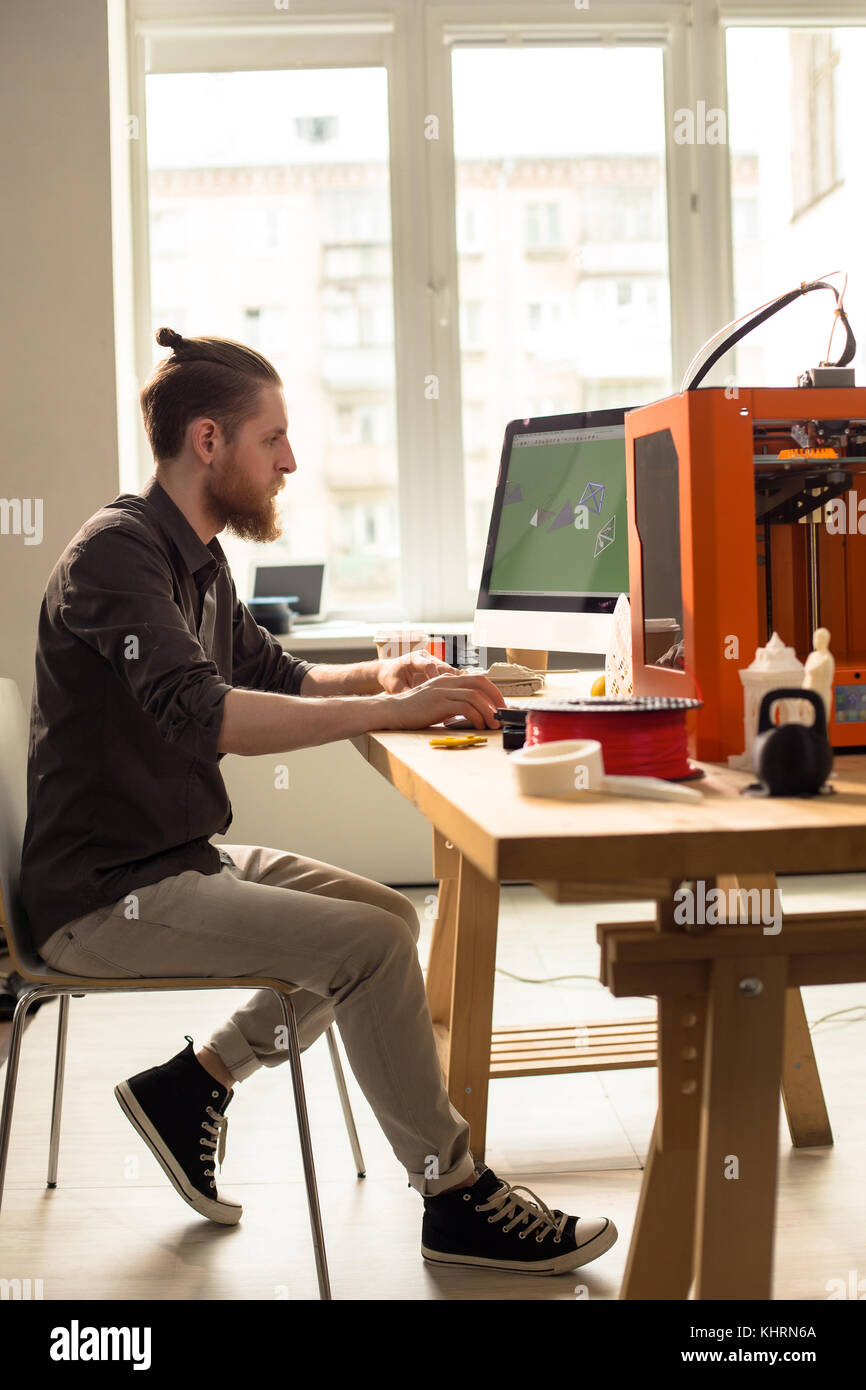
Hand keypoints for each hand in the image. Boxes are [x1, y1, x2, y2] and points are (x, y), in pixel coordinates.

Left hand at [378, 652, 458, 692]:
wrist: (390, 671)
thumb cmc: (391, 678)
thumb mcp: (394, 686)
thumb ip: (404, 693)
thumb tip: (416, 705)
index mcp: (414, 658)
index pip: (429, 665)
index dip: (434, 678)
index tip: (437, 692)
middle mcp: (426, 656)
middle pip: (442, 666)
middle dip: (449, 681)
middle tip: (454, 695)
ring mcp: (433, 660)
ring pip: (449, 670)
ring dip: (454, 683)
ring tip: (459, 696)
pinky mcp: (439, 666)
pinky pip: (449, 674)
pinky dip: (454, 683)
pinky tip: (459, 694)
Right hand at [380, 671, 506, 730]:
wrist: (392, 711)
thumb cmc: (413, 710)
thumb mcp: (436, 702)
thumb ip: (452, 702)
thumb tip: (472, 713)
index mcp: (447, 679)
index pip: (477, 679)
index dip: (493, 691)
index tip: (500, 705)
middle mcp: (446, 681)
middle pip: (481, 682)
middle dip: (496, 698)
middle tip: (502, 713)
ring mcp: (442, 690)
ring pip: (476, 696)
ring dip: (488, 711)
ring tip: (492, 724)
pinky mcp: (439, 703)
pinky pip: (466, 707)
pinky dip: (477, 717)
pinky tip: (479, 726)